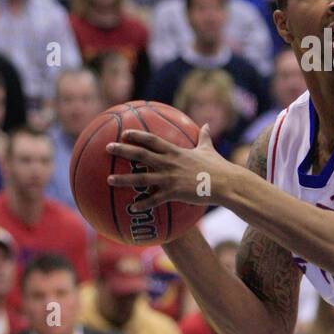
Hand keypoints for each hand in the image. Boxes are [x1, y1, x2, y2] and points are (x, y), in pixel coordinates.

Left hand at [106, 124, 230, 205]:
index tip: (124, 132)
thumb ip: (204, 137)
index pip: (152, 140)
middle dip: (123, 150)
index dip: (137, 135)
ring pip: (141, 178)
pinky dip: (142, 204)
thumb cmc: (219, 166)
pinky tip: (131, 208)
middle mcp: (169, 163)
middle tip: (108, 148)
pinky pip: (154, 200)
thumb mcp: (209, 149)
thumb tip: (206, 125)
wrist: (226, 183)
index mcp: (176, 152)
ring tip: (108, 180)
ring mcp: (170, 178)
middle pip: (141, 154)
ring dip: (123, 179)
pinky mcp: (174, 193)